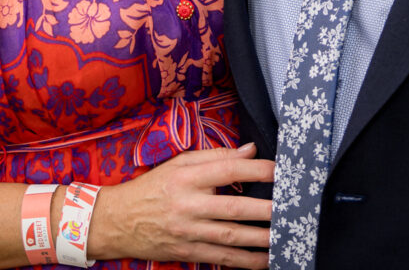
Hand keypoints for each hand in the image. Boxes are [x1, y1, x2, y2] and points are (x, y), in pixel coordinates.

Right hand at [85, 142, 273, 267]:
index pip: (227, 170)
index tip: (279, 170)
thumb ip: (216, 155)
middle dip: (264, 210)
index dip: (255, 169)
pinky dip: (245, 261)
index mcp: (187, 177)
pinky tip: (265, 259)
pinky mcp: (188, 252)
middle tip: (290, 208)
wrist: (119, 221)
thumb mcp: (179, 163)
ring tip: (285, 235)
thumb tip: (250, 149)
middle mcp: (188, 205)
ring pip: (230, 237)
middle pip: (232, 208)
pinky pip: (221, 258)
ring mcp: (188, 232)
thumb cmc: (153, 187)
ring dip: (260, 238)